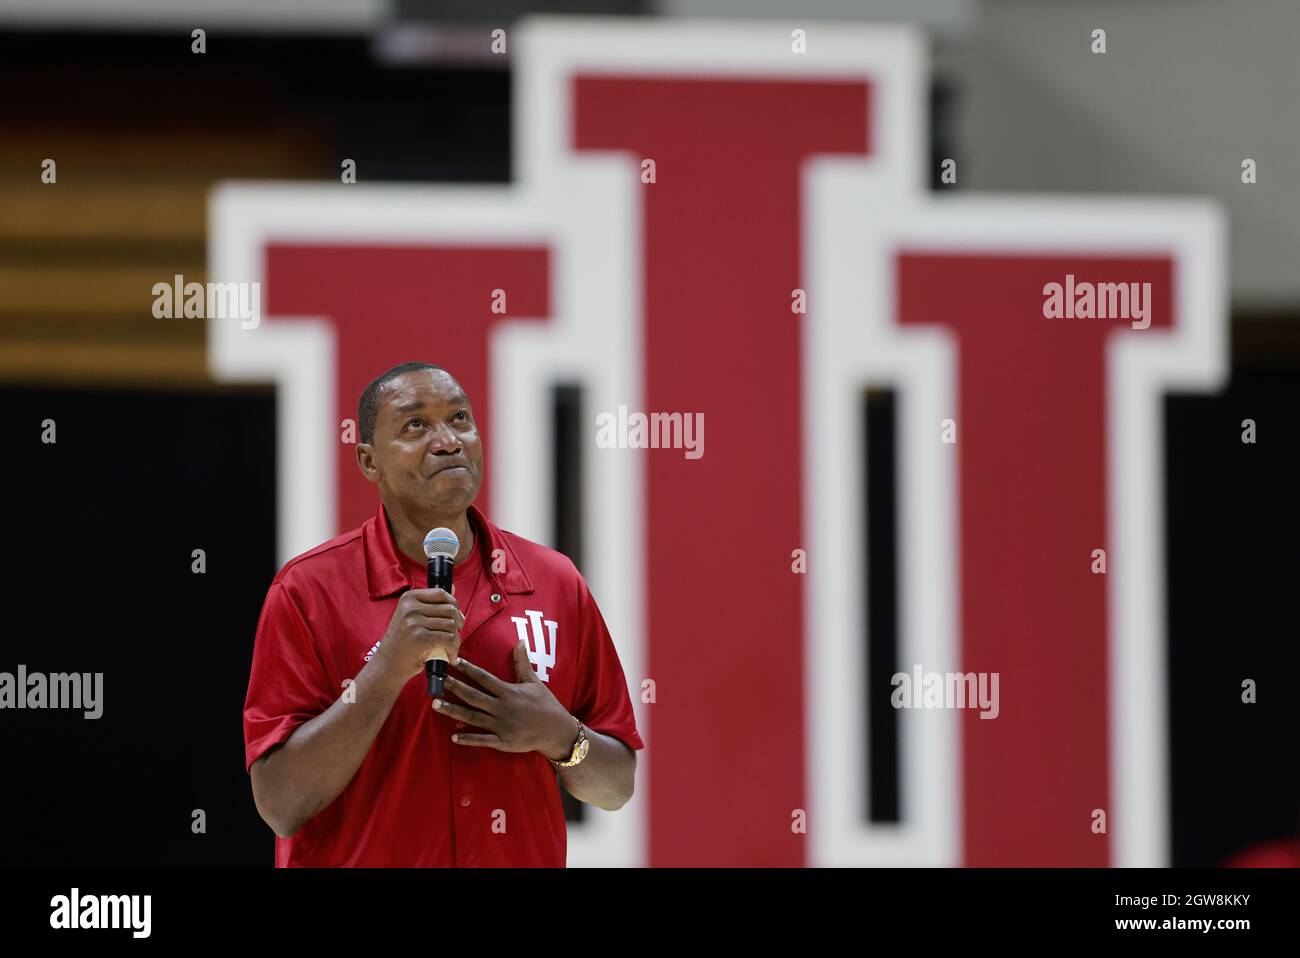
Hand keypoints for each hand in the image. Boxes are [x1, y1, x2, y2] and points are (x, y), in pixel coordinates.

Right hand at [373, 587, 464, 681]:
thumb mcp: (411, 617)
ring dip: (456, 640)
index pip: (441, 593)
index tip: (455, 618)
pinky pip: (449, 639)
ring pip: (451, 625)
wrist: (387, 665)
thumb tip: (453, 588)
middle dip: (458, 625)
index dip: (454, 605)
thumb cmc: (402, 642)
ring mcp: (414, 622)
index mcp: (409, 598)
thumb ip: (431, 604)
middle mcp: (411, 607)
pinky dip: (454, 649)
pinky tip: (450, 656)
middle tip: (454, 637)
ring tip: (450, 649)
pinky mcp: (421, 638)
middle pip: (449, 610)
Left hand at [433, 639, 576, 759]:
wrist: (557, 731)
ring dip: (453, 711)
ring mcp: (502, 726)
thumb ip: (522, 663)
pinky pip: (482, 740)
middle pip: (474, 696)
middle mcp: (503, 708)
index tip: (454, 662)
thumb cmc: (545, 704)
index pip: (485, 678)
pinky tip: (453, 735)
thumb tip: (520, 641)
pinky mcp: (503, 741)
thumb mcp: (534, 682)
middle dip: (455, 688)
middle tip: (438, 681)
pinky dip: (468, 738)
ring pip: (472, 717)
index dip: (469, 670)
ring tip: (435, 705)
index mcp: (509, 692)